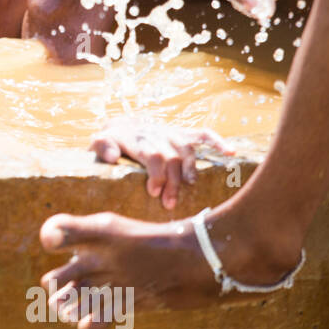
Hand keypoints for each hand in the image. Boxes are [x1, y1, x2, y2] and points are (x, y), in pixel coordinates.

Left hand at [91, 119, 231, 209]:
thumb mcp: (98, 143)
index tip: (154, 193)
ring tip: (189, 186)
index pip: (153, 155)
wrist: (121, 126)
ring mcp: (172, 133)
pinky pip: (203, 134)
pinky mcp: (182, 133)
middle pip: (171, 157)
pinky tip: (230, 153)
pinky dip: (218, 142)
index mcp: (138, 139)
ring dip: (190, 169)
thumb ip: (102, 147)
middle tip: (169, 203)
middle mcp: (158, 134)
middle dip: (172, 181)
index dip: (157, 175)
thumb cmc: (111, 142)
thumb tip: (112, 157)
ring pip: (187, 150)